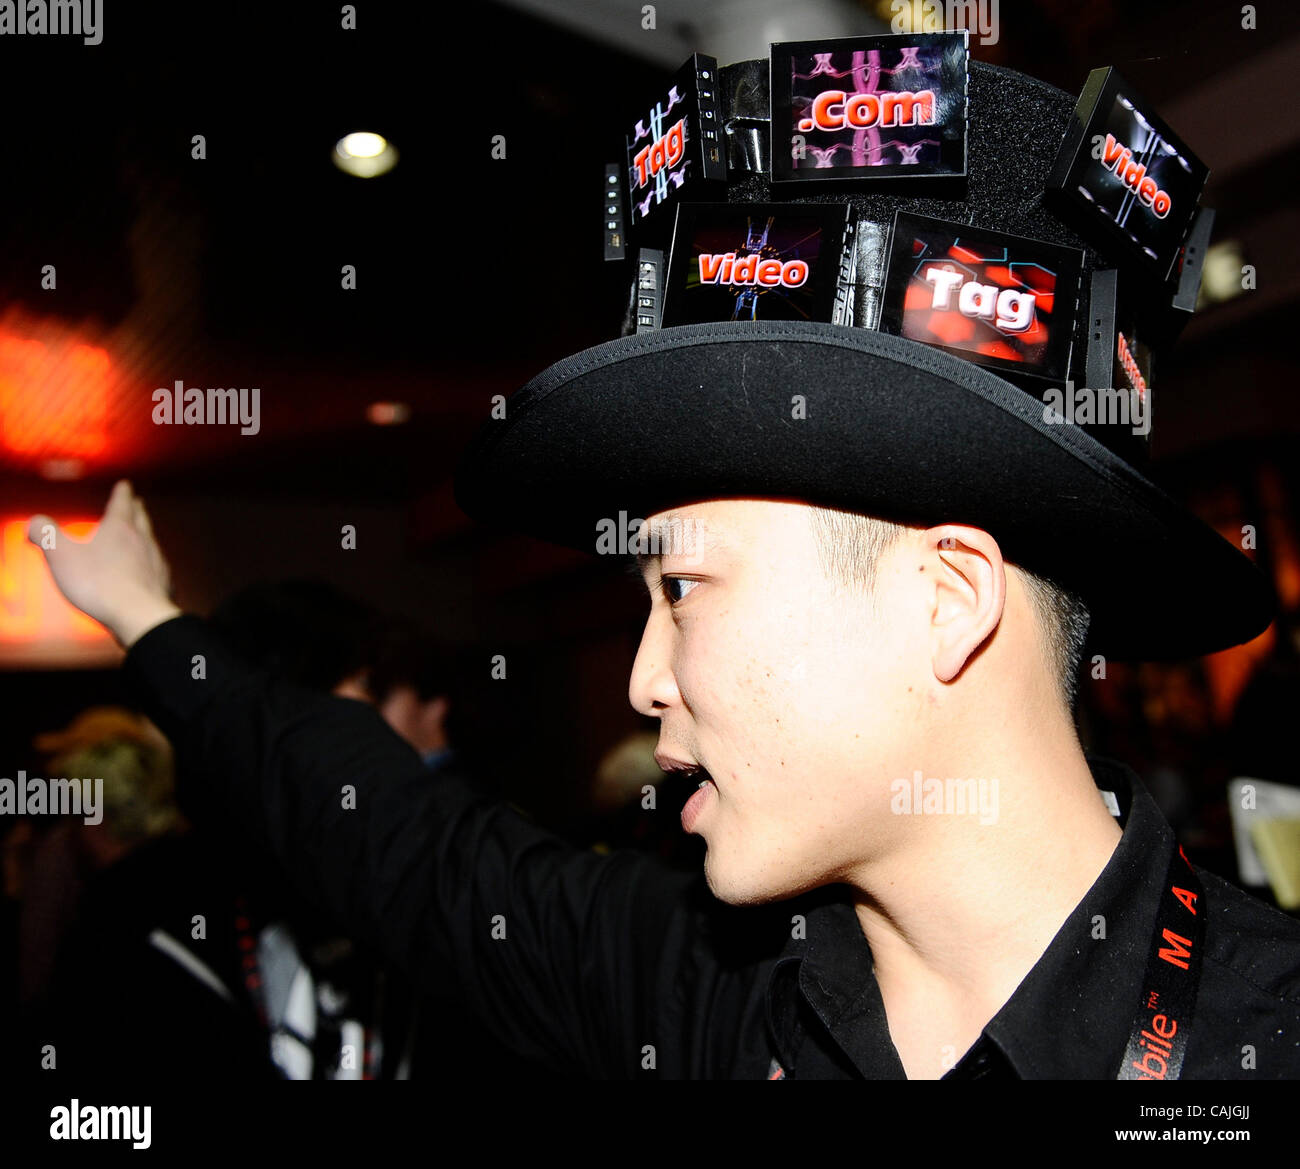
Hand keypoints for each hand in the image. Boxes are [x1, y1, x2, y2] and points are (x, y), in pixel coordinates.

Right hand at [28, 479, 181, 647]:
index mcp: (120, 529)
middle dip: (137, 511)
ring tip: (143, 536)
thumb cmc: (98, 584)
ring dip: (146, 537)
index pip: (122, 504)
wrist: (138, 616)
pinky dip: (152, 564)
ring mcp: (157, 564)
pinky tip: (151, 571)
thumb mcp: (60, 555)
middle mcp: (143, 542)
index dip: (122, 493)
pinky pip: (158, 569)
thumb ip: (46, 534)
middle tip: (139, 504)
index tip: (126, 485)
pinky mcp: (163, 585)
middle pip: (141, 521)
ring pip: (152, 544)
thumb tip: (35, 522)